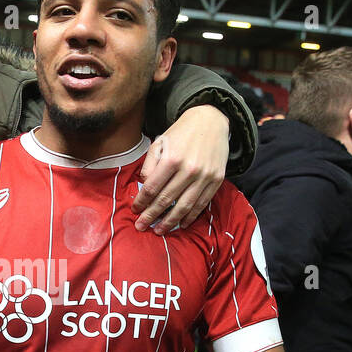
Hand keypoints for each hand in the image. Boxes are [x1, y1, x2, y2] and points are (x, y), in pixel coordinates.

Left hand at [133, 105, 229, 233]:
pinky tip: (181, 223)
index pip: (152, 187)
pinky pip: (202, 203)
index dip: (141, 202)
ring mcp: (204, 176)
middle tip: (141, 227)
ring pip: (184, 206)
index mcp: (172, 159)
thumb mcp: (160, 142)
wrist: (211, 121)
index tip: (135, 210)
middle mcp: (189, 169)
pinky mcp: (217, 180)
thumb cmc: (181, 133)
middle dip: (151, 216)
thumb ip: (150, 165)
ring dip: (170, 221)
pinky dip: (191, 216)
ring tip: (159, 230)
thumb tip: (144, 186)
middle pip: (166, 200)